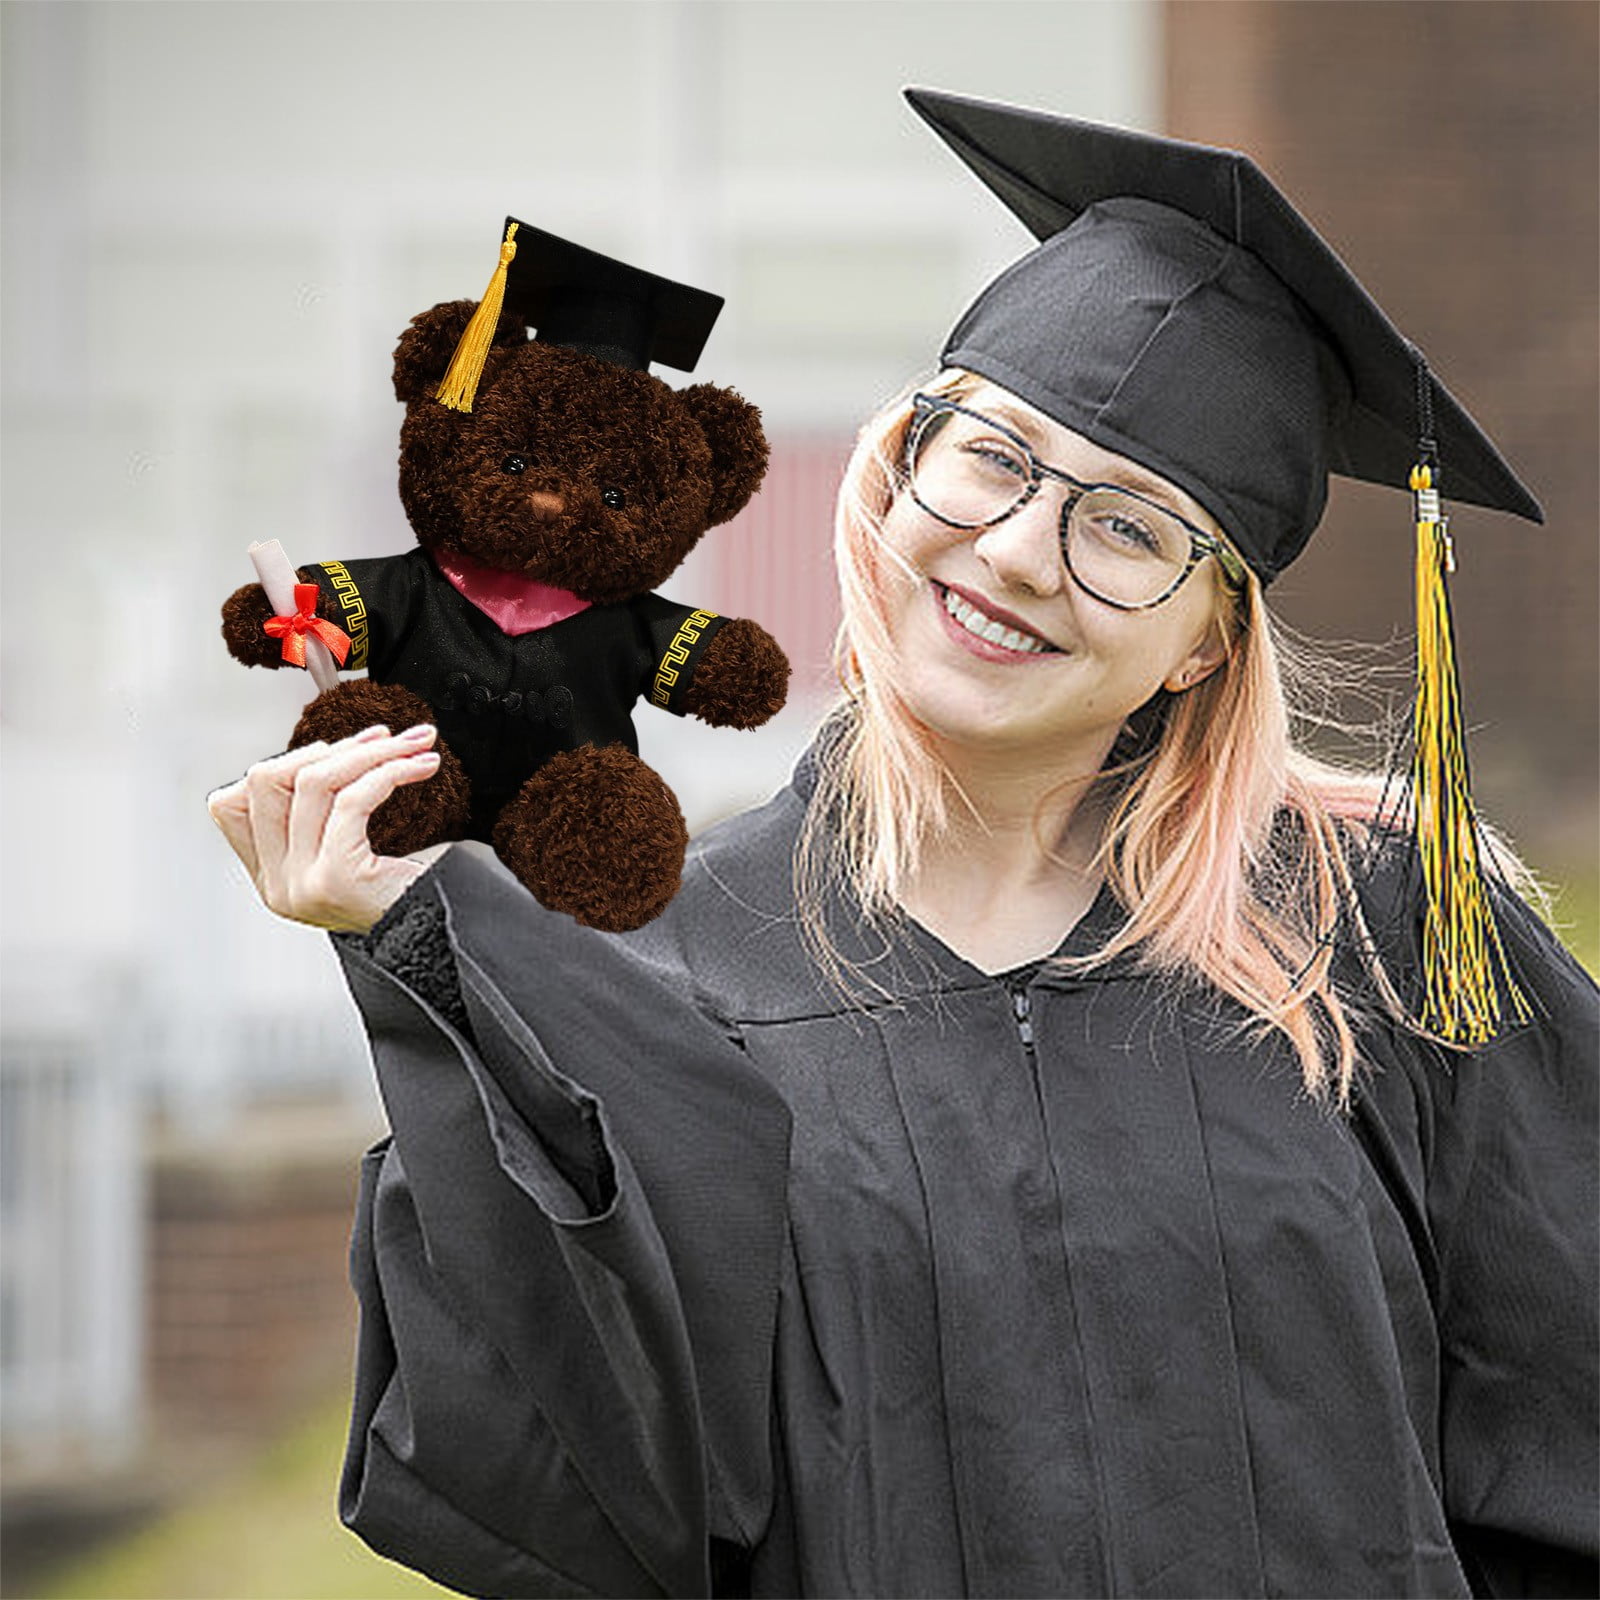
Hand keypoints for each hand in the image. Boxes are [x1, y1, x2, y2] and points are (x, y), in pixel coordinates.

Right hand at [208, 724, 446, 933]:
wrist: (445, 941)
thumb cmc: (409, 895)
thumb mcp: (349, 855)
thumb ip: (321, 818)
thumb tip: (331, 748)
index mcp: (271, 879)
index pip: (230, 804)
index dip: (282, 764)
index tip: (340, 750)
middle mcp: (276, 885)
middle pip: (268, 781)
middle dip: (333, 747)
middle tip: (387, 737)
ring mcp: (300, 884)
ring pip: (313, 781)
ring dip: (371, 751)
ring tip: (417, 744)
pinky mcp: (335, 878)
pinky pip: (353, 800)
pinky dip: (391, 771)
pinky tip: (424, 766)